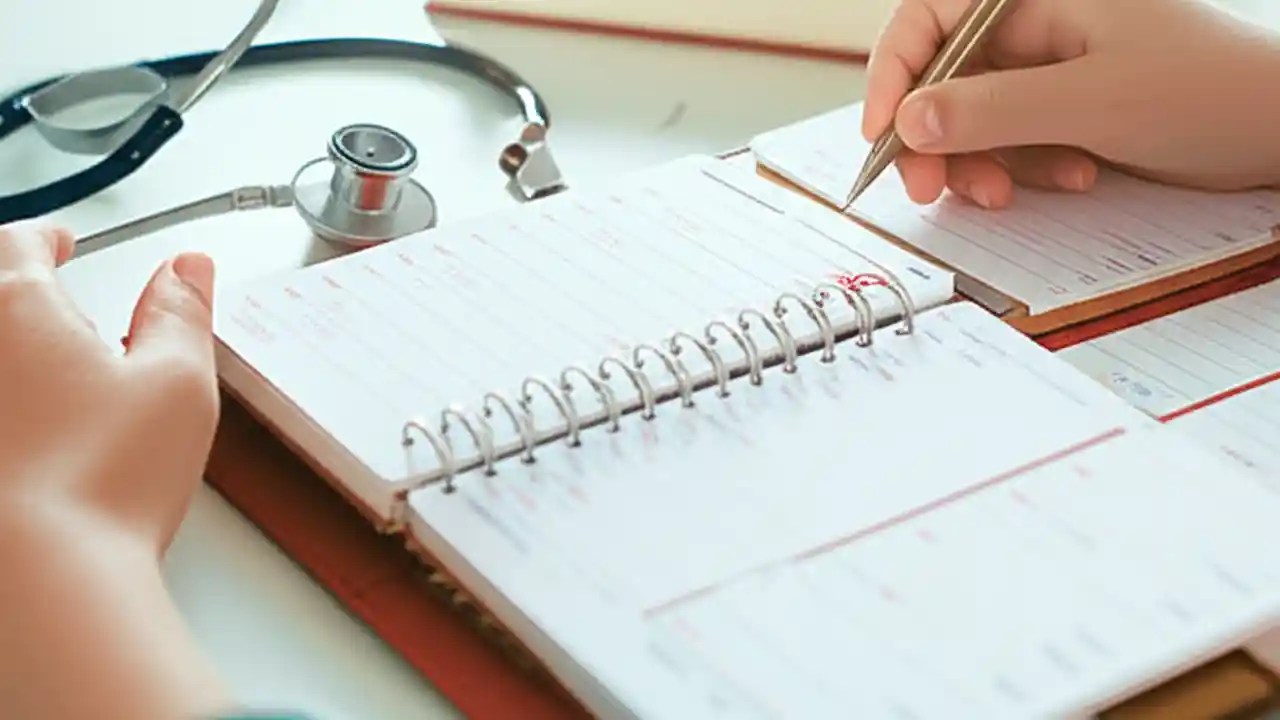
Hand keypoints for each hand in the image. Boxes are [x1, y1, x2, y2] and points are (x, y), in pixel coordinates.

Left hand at [0, 221, 229, 718]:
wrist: (41, 578)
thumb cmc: (104, 482)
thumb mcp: (177, 381)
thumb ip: (181, 312)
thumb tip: (186, 269)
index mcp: (15, 306)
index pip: (19, 242)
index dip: (46, 238)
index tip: (62, 244)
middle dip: (19, 290)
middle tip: (55, 305)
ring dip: (13, 348)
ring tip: (50, 374)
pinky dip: (10, 402)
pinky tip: (33, 432)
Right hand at [862, 0, 1279, 207]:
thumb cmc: (1206, 90)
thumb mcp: (1090, 101)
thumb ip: (992, 110)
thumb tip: (910, 120)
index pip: (927, 19)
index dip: (892, 75)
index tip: (882, 135)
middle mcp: (1033, 24)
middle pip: (939, 78)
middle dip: (933, 139)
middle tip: (932, 190)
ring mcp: (1047, 67)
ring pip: (970, 119)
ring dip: (981, 164)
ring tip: (1011, 194)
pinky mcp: (1063, 108)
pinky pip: (1011, 140)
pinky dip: (1024, 169)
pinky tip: (1072, 177)